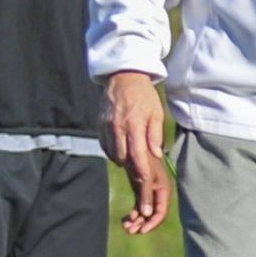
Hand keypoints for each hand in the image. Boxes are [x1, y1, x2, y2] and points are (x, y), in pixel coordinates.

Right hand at [101, 70, 165, 227]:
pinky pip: (104, 145)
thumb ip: (155, 134)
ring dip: (122, 160)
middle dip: (131, 168)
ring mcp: (106, 126)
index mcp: (134, 124)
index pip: (136, 154)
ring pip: (112, 153)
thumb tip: (156, 154)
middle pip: (122, 157)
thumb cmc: (143, 96)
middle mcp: (117, 126)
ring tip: (131, 162)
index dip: (141, 169)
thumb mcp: (156, 112)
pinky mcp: (99, 124)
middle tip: (140, 173)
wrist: (123, 77)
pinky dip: (112, 151)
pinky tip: (120, 151)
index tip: (145, 179)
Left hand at [121, 154, 172, 234]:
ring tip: (125, 226)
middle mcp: (157, 193)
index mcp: (163, 190)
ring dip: (136, 221)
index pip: (161, 212)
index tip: (141, 231)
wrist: (132, 145)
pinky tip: (125, 220)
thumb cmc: (141, 159)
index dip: (152, 223)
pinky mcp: (139, 190)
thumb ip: (145, 196)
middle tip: (128, 230)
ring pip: (143, 212)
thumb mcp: (145, 178)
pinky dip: (132, 215)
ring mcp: (147, 192)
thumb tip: (146, 215)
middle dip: (141, 224)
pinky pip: (138, 207)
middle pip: (151, 215)